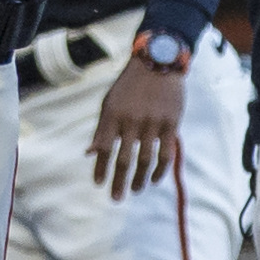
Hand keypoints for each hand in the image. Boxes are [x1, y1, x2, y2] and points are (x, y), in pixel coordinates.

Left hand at [87, 57, 184, 199]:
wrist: (157, 62)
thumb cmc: (130, 86)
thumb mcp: (110, 102)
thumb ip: (102, 129)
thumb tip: (89, 154)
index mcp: (113, 114)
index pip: (104, 148)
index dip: (101, 168)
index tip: (98, 184)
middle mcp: (132, 120)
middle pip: (124, 159)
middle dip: (118, 181)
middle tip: (115, 198)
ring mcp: (153, 122)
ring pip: (146, 160)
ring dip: (139, 179)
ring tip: (134, 190)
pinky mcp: (171, 124)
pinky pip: (165, 154)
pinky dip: (159, 170)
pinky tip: (153, 179)